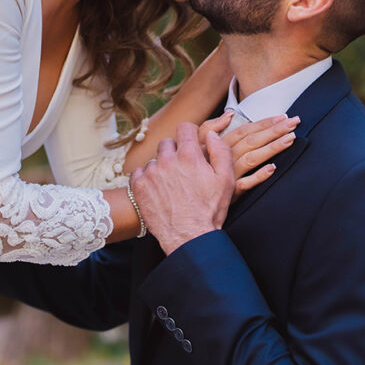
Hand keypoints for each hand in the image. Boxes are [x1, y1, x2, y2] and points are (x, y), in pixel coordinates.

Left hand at [128, 123, 234, 254]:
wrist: (188, 237)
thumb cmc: (209, 210)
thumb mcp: (226, 179)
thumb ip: (221, 151)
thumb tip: (212, 134)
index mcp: (189, 155)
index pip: (185, 128)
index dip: (190, 135)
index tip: (191, 145)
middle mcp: (168, 160)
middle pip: (167, 143)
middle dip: (174, 152)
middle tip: (182, 170)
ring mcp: (151, 173)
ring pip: (154, 160)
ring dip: (161, 168)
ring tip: (170, 186)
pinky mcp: (139, 186)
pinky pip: (139, 173)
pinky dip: (147, 179)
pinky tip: (157, 192)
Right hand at [198, 112, 299, 199]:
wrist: (183, 197)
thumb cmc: (194, 168)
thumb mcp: (198, 145)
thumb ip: (211, 127)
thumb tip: (229, 114)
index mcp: (219, 144)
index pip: (244, 130)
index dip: (263, 123)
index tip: (283, 117)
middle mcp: (224, 157)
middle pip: (251, 140)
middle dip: (273, 131)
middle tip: (294, 123)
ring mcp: (228, 174)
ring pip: (251, 158)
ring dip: (271, 148)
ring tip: (290, 139)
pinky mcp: (229, 192)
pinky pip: (245, 184)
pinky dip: (258, 176)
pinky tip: (272, 169)